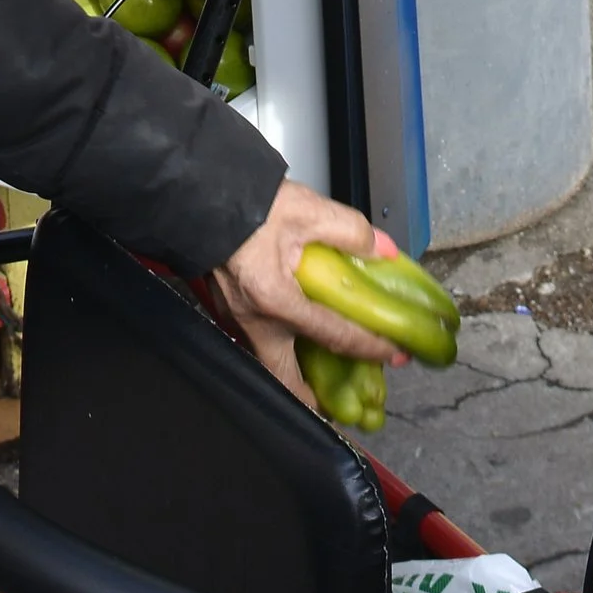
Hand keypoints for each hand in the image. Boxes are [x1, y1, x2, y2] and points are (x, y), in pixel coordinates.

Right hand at [213, 179, 402, 402]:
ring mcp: (235, 316)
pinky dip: (280, 347)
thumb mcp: (305, 209)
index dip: (369, 347)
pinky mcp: (227, 305)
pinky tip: (296, 333)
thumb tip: (384, 251)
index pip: (332, 335)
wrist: (198, 190)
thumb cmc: (246, 201)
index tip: (394, 355)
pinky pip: (256, 339)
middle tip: (340, 401)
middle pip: (283, 379)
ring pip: (267, 362)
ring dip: (295, 372)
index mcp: (274, 299)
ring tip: (322, 371)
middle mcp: (252, 319)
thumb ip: (350, 231)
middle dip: (311, 399)